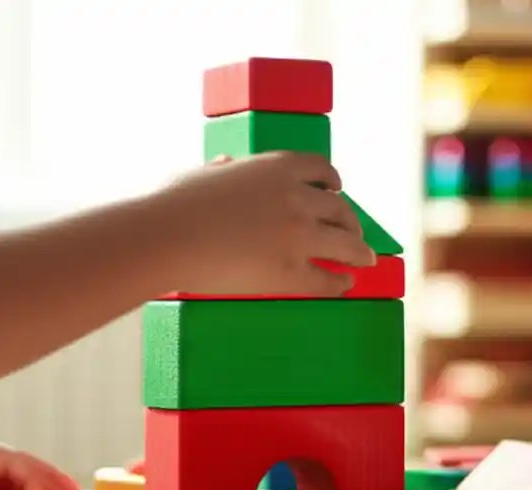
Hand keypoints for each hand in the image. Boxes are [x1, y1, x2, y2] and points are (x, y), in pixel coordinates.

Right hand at [151, 151, 375, 295]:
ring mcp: (299, 235)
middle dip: (350, 222)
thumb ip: (224, 169)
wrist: (167, 236)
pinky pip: (328, 279)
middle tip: (354, 234)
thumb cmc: (175, 204)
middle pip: (341, 210)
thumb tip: (226, 163)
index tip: (336, 190)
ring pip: (347, 244)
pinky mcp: (292, 271)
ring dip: (360, 252)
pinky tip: (345, 284)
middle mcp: (298, 197)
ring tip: (364, 260)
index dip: (333, 183)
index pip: (321, 170)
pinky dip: (341, 282)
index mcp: (278, 167)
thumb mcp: (204, 173)